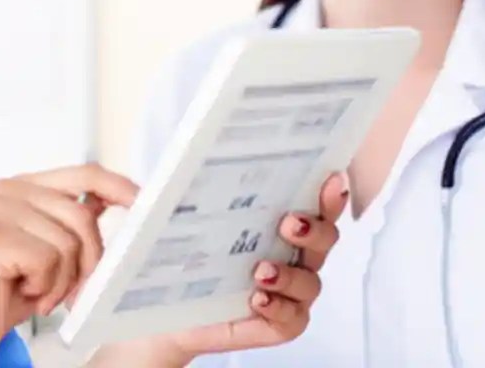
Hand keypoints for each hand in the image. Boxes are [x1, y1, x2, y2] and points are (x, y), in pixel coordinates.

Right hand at [0, 164, 138, 366]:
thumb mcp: (41, 253)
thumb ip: (67, 224)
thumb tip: (110, 201)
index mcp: (19, 188)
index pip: (82, 174)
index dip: (117, 187)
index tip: (143, 203)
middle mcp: (5, 191)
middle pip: (82, 215)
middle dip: (86, 261)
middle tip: (68, 288)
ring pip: (69, 242)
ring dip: (61, 281)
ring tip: (36, 291)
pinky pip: (49, 260)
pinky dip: (44, 288)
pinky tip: (23, 292)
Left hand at [150, 172, 349, 362]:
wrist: (155, 307)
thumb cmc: (175, 259)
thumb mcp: (180, 218)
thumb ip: (193, 191)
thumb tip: (191, 160)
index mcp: (277, 227)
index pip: (314, 207)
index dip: (328, 194)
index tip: (328, 177)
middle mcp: (293, 258)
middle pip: (324, 240)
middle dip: (313, 229)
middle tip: (288, 221)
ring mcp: (289, 294)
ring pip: (311, 282)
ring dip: (290, 274)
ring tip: (260, 269)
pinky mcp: (277, 324)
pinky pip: (292, 319)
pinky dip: (278, 308)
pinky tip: (256, 298)